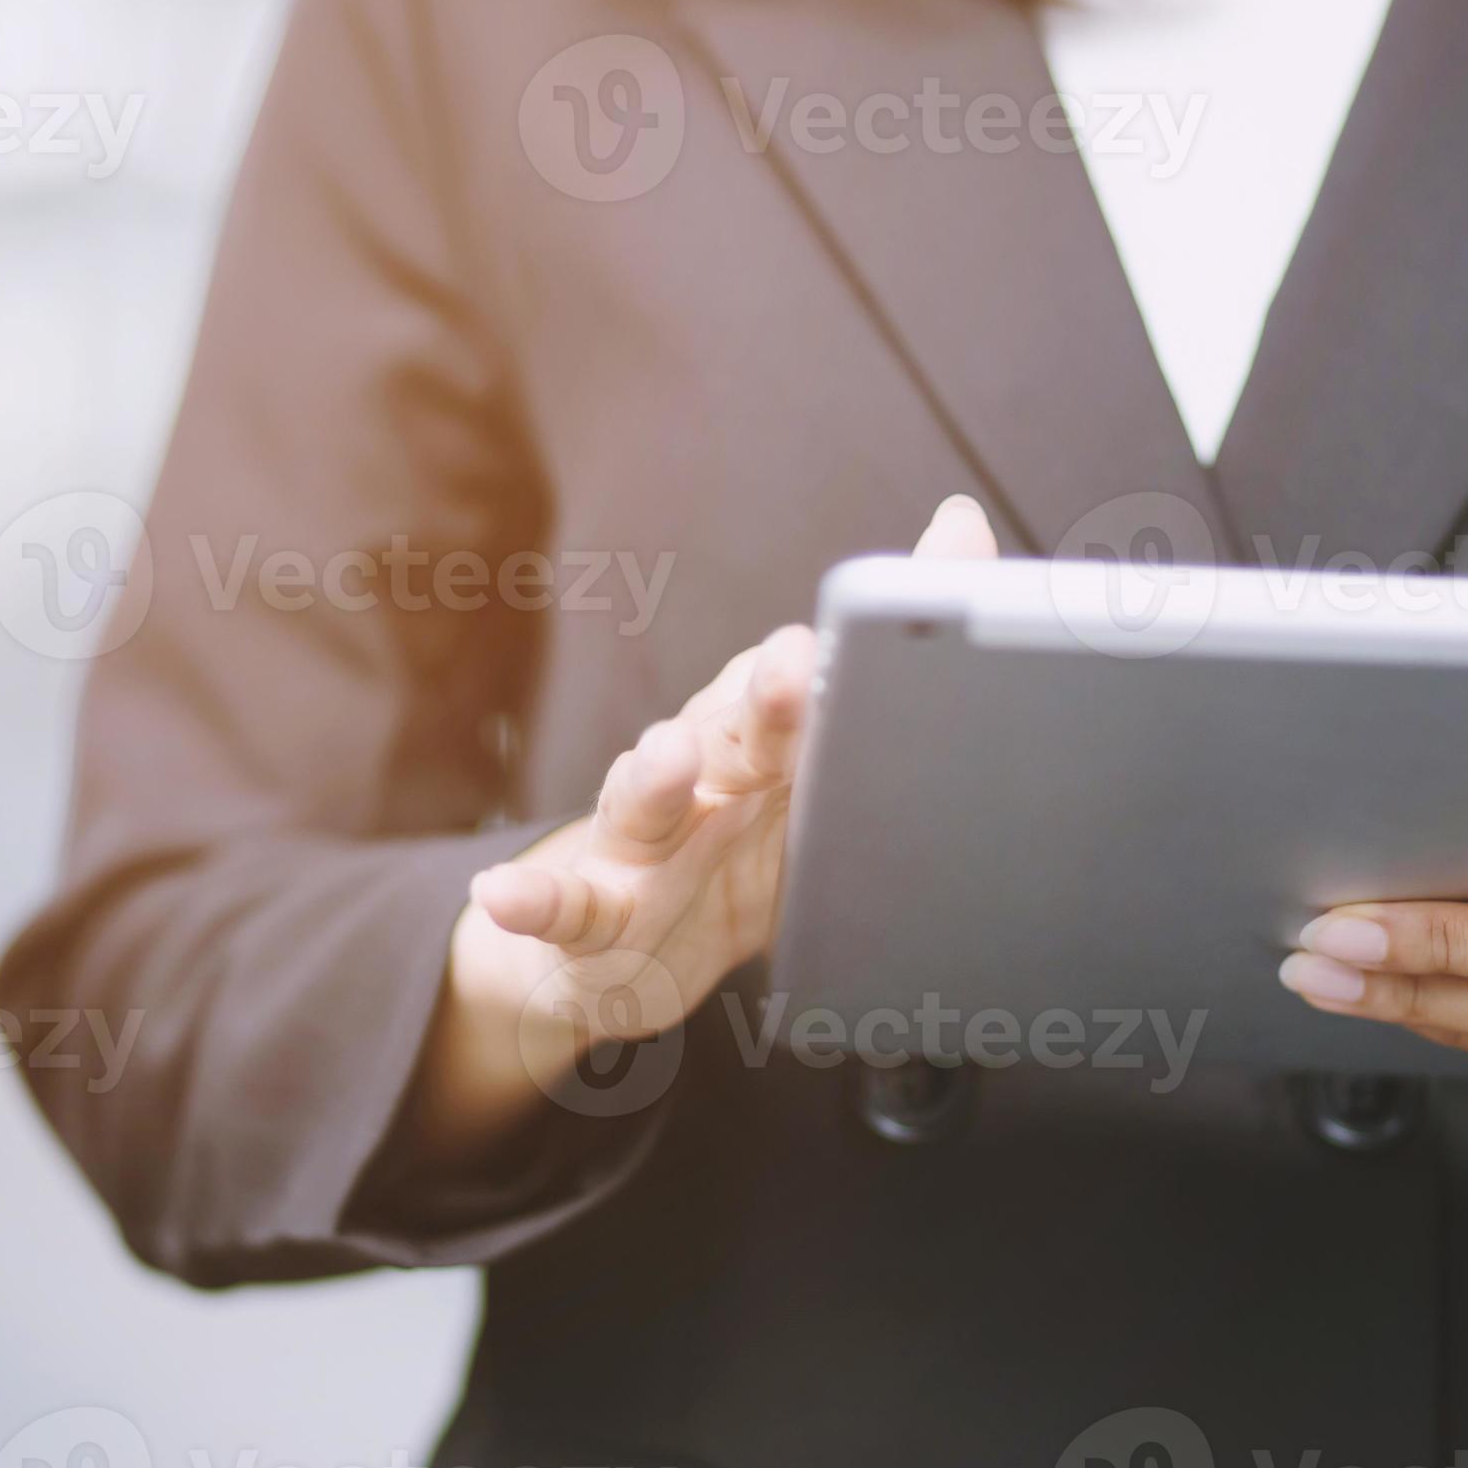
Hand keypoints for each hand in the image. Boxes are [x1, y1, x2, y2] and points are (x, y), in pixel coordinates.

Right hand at [412, 496, 999, 1145]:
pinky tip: (504, 894)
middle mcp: (696, 773)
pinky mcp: (593, 919)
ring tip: (662, 756)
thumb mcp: (820, 767)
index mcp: (755, 738)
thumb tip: (964, 519)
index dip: (824, 673)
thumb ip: (886, 657)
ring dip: (653, 781)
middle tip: (792, 667)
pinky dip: (532, 901)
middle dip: (764, 704)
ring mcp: (640, 845)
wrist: (613, 948)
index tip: (847, 640)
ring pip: (645, 808)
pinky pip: (563, 909)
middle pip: (731, 732)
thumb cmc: (736, 842)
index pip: (794, 692)